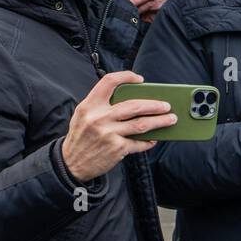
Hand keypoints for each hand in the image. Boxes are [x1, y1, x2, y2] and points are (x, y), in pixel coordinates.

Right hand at [62, 72, 176, 182]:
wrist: (70, 164)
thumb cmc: (82, 137)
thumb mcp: (84, 116)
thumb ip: (102, 106)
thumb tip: (134, 99)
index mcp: (89, 105)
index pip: (109, 82)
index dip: (126, 77)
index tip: (140, 79)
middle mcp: (99, 118)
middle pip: (134, 106)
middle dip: (155, 105)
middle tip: (166, 106)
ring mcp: (108, 133)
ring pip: (142, 124)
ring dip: (160, 121)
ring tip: (170, 119)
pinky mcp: (116, 149)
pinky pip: (139, 142)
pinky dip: (149, 141)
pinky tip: (154, 139)